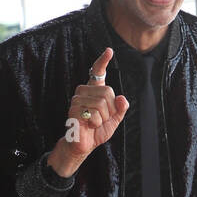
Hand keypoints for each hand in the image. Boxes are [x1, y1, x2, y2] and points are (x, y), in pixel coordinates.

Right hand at [46, 48, 128, 176]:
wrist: (84, 145)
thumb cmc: (97, 131)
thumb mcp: (114, 120)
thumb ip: (121, 109)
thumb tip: (122, 98)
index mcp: (94, 91)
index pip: (97, 72)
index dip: (103, 61)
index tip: (109, 51)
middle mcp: (84, 92)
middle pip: (107, 91)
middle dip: (110, 109)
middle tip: (102, 119)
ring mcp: (77, 100)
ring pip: (101, 103)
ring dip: (103, 118)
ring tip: (94, 123)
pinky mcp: (74, 110)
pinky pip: (94, 114)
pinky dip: (96, 123)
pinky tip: (89, 126)